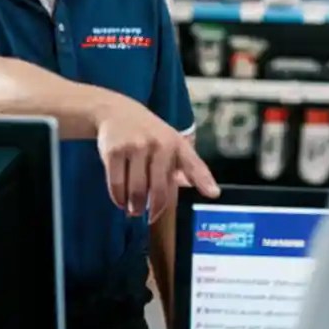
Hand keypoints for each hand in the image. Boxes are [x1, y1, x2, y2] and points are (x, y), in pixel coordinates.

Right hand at [94, 98, 219, 222]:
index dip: (204, 180)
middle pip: (158, 190)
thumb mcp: (171, 142)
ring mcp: (135, 146)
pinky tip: (121, 199)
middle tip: (148, 216)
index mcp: (176, 144)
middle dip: (153, 209)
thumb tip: (209, 192)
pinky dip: (118, 198)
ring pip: (136, 191)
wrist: (116, 112)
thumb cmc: (149, 134)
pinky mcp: (114, 151)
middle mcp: (158, 144)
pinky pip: (117, 185)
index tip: (214, 194)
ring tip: (132, 208)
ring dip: (133, 206)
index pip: (193, 164)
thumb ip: (187, 168)